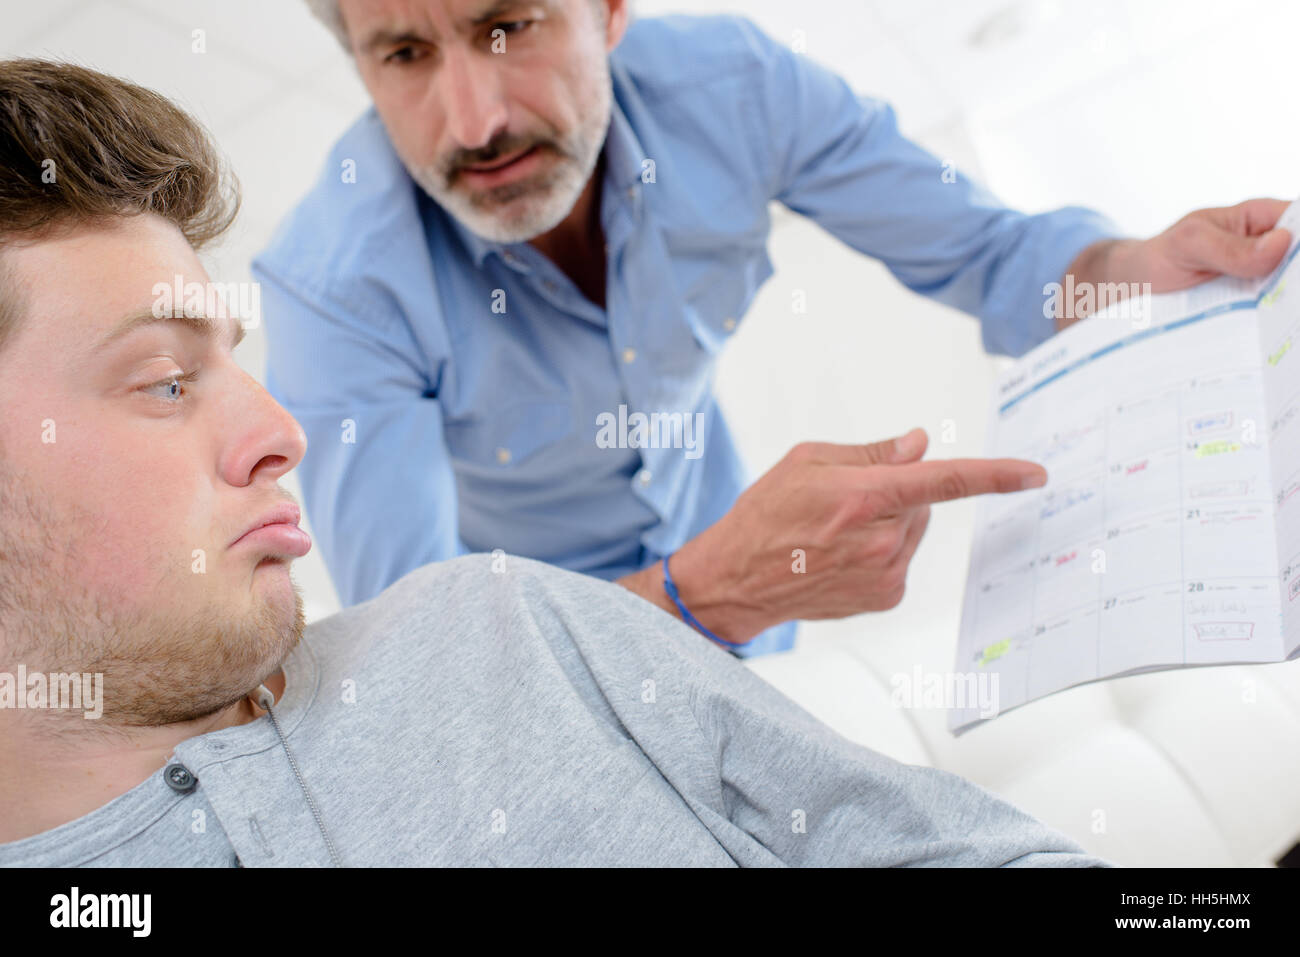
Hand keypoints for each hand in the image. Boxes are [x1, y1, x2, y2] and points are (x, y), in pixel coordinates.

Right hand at [651, 427, 1046, 643]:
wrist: (737, 580)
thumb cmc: (764, 515)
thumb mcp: (807, 462)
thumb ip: (870, 452)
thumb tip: (919, 446)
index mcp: (865, 496)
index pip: (946, 480)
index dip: (997, 475)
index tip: (1034, 473)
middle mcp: (883, 539)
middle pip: (923, 501)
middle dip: (897, 492)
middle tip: (843, 501)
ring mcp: (886, 573)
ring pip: (913, 530)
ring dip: (889, 523)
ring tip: (834, 533)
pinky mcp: (886, 596)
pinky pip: (902, 559)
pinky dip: (881, 550)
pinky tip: (839, 556)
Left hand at [1063, 198, 1291, 326]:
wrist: (1134, 290)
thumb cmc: (1162, 255)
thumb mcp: (1189, 244)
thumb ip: (1230, 246)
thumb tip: (1281, 244)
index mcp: (1265, 219)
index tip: (1298, 271)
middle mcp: (1272, 252)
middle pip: (1299, 266)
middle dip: (1297, 287)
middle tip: (1290, 307)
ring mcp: (1264, 285)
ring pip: (1291, 297)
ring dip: (1289, 313)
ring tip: (1287, 331)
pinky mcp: (1251, 313)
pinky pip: (1270, 321)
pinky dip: (1272, 333)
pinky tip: (1274, 348)